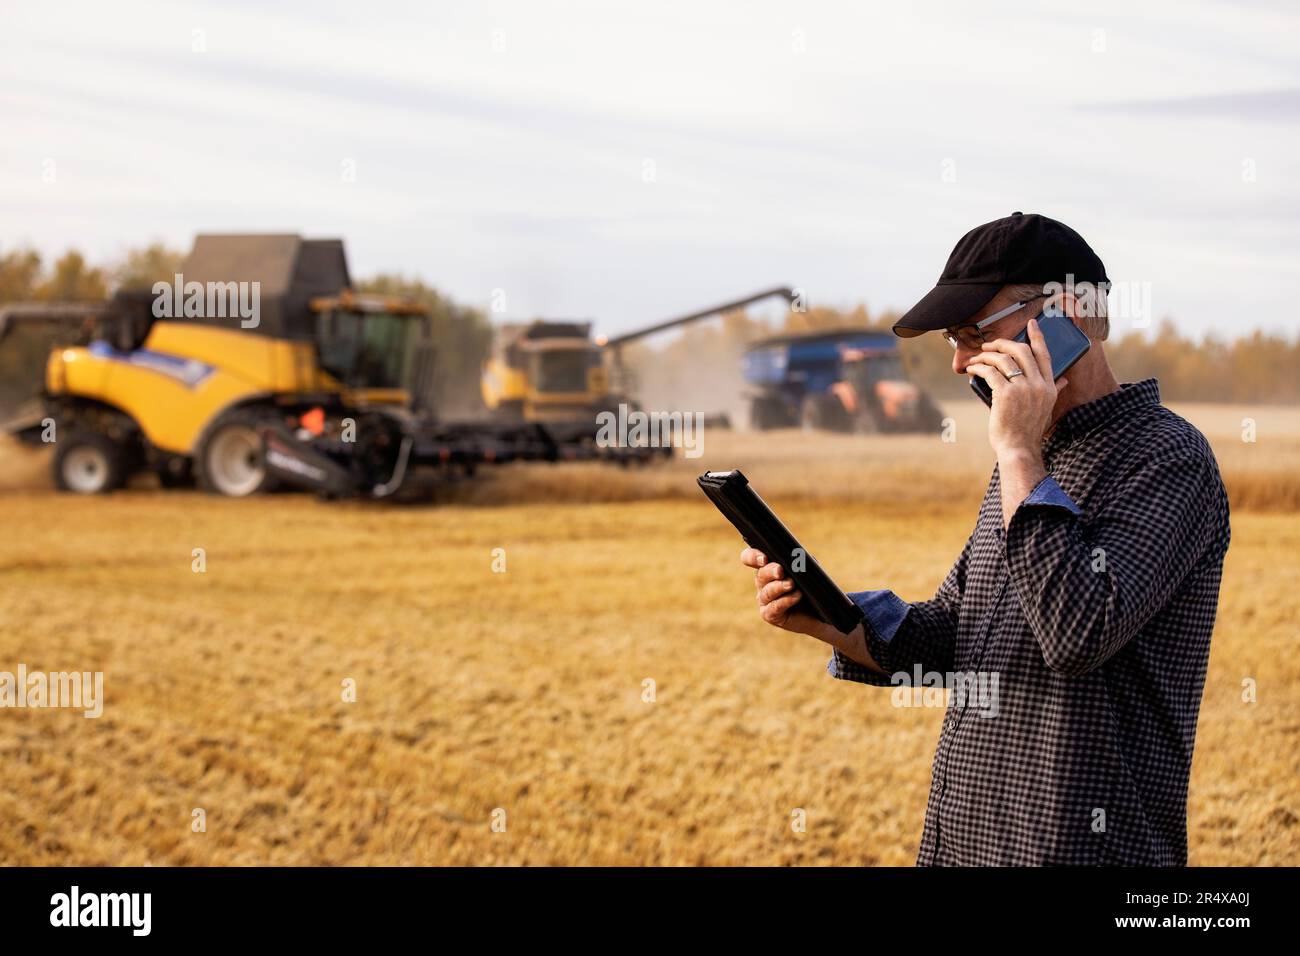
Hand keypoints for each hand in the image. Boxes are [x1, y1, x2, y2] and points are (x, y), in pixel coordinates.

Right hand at [739, 547, 820, 634]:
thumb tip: (797, 557)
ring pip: (767, 592)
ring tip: (791, 584)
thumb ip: (801, 561)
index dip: (753, 557)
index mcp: (767, 568)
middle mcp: (763, 583)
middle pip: (760, 574)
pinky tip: (797, 596)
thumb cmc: (810, 587)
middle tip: (780, 571)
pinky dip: (786, 600)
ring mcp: (764, 600)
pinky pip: (774, 607)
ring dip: (779, 586)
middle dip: (770, 571)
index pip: (750, 558)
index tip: (764, 558)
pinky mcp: (769, 615)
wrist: (818, 611)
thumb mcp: (807, 570)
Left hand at [965, 318, 1064, 458]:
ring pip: (1004, 359)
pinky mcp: (1006, 395)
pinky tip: (972, 368)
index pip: (1045, 355)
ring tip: (977, 358)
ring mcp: (1023, 389)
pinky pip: (990, 372)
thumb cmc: (1028, 431)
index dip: (1037, 337)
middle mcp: (1039, 385)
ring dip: (986, 355)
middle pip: (1022, 351)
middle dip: (1003, 343)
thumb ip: (1054, 391)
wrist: (1019, 449)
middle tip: (990, 344)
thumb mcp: (1046, 408)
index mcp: (1049, 387)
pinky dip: (979, 367)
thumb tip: (1063, 380)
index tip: (1031, 324)